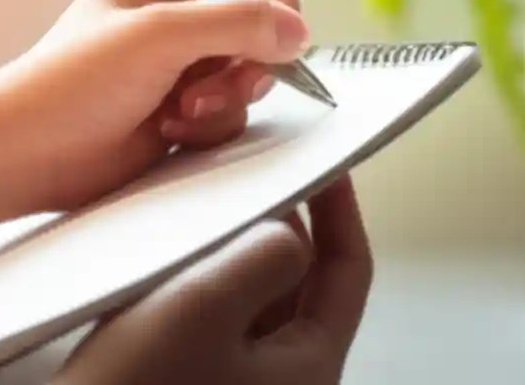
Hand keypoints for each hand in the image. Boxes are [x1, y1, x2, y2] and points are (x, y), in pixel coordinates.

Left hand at [0, 0, 309, 209]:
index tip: (278, 33)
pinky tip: (168, 130)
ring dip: (226, 97)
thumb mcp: (159, 35)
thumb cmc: (72, 82)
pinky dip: (209, 124)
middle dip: (248, 60)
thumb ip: (236, 23)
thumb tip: (298, 30)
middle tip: (225, 83)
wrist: (28, 153)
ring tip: (181, 111)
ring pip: (248, 72)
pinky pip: (230, 110)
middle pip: (257, 21)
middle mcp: (173, 9)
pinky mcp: (181, 106)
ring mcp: (179, 61)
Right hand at [52, 177, 372, 384]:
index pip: (348, 273)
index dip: (341, 211)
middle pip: (304, 286)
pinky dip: (208, 279)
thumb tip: (288, 233)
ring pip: (258, 300)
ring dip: (240, 251)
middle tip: (253, 172)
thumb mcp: (205, 303)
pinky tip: (176, 251)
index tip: (324, 161)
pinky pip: (219, 321)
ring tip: (211, 203)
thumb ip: (264, 255)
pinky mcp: (198, 384)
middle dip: (284, 226)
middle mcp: (285, 383)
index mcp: (310, 370)